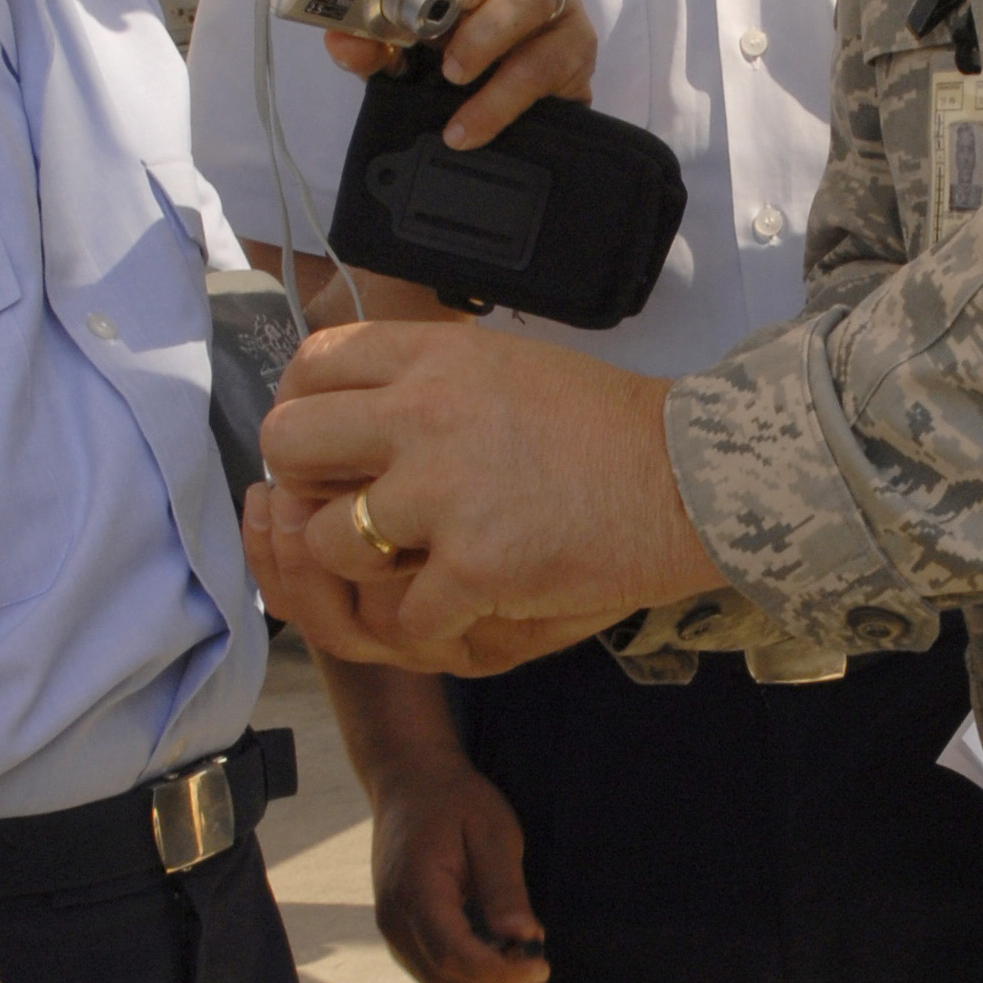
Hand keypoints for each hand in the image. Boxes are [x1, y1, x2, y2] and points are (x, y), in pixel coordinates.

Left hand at [254, 318, 715, 654]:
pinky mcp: (475, 566)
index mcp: (435, 357)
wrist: (694, 478)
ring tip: (413, 570)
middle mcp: (425, 413)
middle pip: (289, 445)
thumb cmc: (611, 427)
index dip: (301, 410)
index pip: (313, 366)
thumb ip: (428, 383)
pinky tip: (468, 608)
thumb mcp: (509, 367)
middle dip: (303, 488)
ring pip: (328, 542)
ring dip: (361, 569)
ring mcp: (446, 492)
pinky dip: (429, 625)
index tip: (325, 448)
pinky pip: (401, 616)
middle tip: (347, 512)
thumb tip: (354, 418)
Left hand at [323, 0, 591, 149]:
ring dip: (489, 31)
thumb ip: (373, 41)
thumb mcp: (403, 51)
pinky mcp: (575, 49)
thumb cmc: (454, 61)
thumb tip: (342, 40)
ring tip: (452, 70)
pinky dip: (498, 99)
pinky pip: (542, 65)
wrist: (506, 127)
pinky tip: (466, 124)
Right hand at [371, 749, 550, 982]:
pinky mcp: (402, 937)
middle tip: (535, 955)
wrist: (408, 783)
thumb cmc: (454, 801)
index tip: (542, 964)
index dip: (503, 974)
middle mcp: (396, 923)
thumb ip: (504, 887)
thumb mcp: (491, 831)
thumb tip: (525, 938)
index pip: (456, 957)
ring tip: (517, 949)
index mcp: (416, 893)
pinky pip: (438, 977)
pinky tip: (497, 946)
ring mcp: (394, 934)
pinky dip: (473, 977)